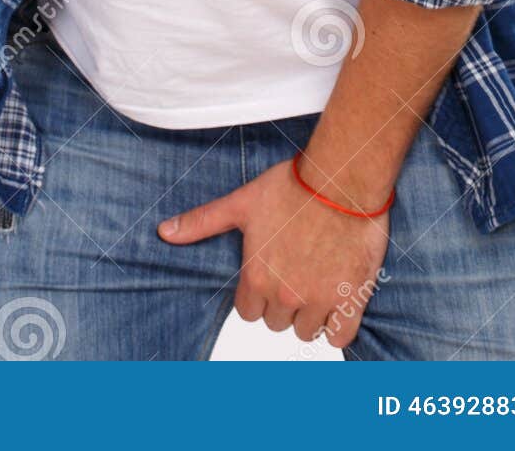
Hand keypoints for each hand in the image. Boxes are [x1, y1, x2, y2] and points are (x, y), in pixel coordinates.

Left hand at [157, 155, 389, 350]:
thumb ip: (202, 222)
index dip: (258, 293)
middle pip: (276, 322)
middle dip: (283, 302)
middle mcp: (285, 294)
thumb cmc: (293, 186)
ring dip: (310, 314)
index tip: (270, 274)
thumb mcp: (241, 202)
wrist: (340, 178)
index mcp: (257, 275)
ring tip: (317, 283)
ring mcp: (318, 299)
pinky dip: (338, 326)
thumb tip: (164, 231)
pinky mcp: (349, 299)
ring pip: (306, 330)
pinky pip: (340, 336)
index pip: (248, 312)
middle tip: (295, 272)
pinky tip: (337, 303)